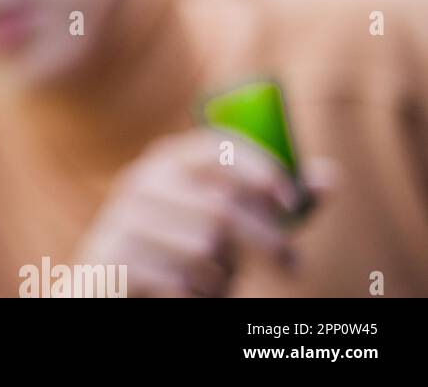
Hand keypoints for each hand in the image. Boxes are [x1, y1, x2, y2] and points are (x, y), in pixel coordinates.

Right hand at [74, 130, 333, 296]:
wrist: (112, 286)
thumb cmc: (182, 248)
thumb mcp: (226, 220)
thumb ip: (272, 201)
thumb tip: (329, 175)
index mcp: (167, 160)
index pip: (217, 147)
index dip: (261, 171)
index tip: (291, 202)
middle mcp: (140, 182)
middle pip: (221, 208)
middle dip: (267, 241)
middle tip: (293, 266)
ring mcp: (121, 221)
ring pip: (203, 250)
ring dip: (223, 272)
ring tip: (215, 276)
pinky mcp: (113, 261)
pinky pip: (178, 281)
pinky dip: (195, 294)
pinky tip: (186, 292)